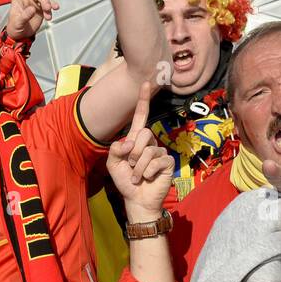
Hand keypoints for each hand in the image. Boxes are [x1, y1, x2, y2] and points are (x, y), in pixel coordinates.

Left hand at [6, 0, 58, 41]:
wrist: (20, 36)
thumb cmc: (15, 27)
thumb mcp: (17, 23)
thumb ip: (24, 16)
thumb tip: (33, 9)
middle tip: (47, 8)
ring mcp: (35, 3)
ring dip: (48, 5)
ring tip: (48, 15)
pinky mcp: (41, 9)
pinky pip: (49, 6)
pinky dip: (51, 9)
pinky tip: (52, 14)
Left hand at [106, 82, 173, 213]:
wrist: (137, 199)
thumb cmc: (125, 181)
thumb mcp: (113, 164)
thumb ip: (115, 149)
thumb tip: (129, 142)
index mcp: (136, 140)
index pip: (140, 117)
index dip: (143, 100)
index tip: (145, 82)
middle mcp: (149, 143)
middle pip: (144, 133)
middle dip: (133, 153)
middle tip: (131, 167)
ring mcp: (160, 151)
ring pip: (148, 151)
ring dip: (138, 168)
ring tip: (138, 176)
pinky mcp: (167, 162)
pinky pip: (156, 162)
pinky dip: (146, 173)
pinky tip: (147, 179)